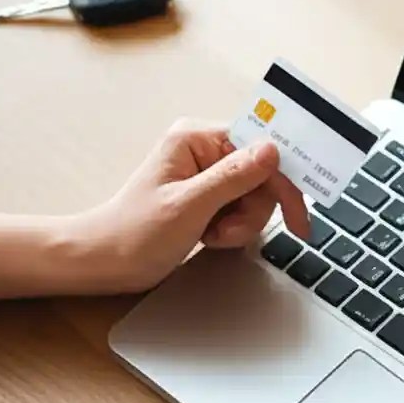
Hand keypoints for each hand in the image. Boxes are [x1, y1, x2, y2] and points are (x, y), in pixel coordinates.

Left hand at [70, 119, 309, 293]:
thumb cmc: (133, 233)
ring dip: (242, 223)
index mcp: (196, 139)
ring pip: (257, 196)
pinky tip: (210, 237)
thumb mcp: (188, 206)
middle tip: (228, 231)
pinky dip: (234, 228)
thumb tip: (273, 151)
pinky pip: (244, 208)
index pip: (259, 147)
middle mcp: (205, 150)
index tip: (299, 215)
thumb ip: (233, 177)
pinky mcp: (210, 195)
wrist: (104, 263)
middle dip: (253, 209)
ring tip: (213, 236)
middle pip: (263, 175)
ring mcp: (208, 174)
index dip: (283, 179)